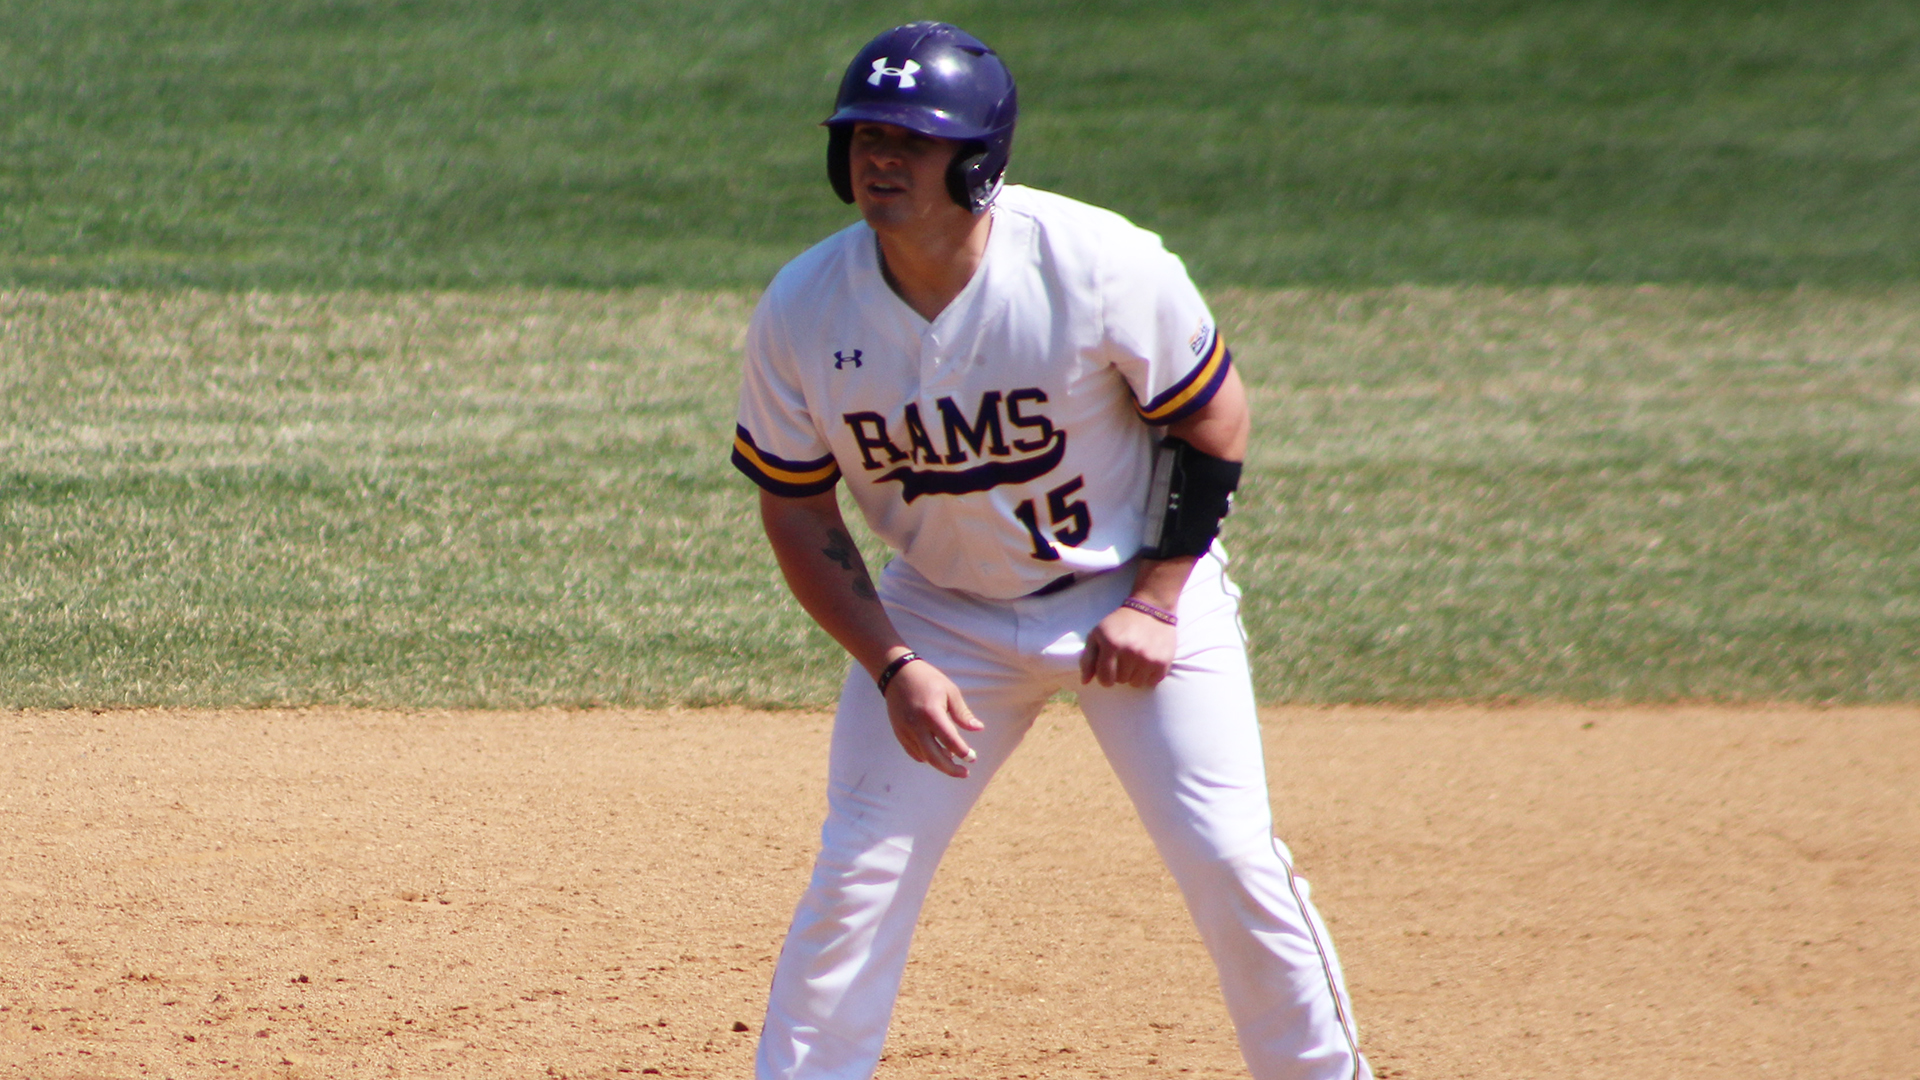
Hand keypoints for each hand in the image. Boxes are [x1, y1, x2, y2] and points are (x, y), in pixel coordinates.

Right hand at [881, 658, 984, 777]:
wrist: (897, 674)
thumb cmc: (928, 680)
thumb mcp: (950, 691)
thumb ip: (962, 713)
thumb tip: (978, 729)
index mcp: (931, 713)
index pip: (949, 740)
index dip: (963, 752)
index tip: (972, 758)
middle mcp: (916, 726)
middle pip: (935, 757)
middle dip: (951, 769)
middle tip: (965, 773)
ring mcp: (905, 731)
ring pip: (924, 757)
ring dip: (940, 762)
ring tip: (952, 759)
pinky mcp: (899, 733)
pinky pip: (914, 753)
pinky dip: (926, 757)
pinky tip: (936, 753)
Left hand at [1079, 603, 1177, 688]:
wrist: (1151, 609)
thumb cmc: (1119, 623)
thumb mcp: (1097, 634)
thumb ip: (1087, 658)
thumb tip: (1085, 682)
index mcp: (1111, 644)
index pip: (1104, 679)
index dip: (1104, 677)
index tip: (1108, 670)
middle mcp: (1130, 652)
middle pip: (1121, 681)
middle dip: (1120, 672)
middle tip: (1124, 657)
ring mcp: (1148, 658)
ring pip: (1136, 683)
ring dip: (1134, 674)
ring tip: (1136, 658)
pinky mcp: (1163, 662)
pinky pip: (1152, 682)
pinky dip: (1149, 675)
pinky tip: (1147, 660)